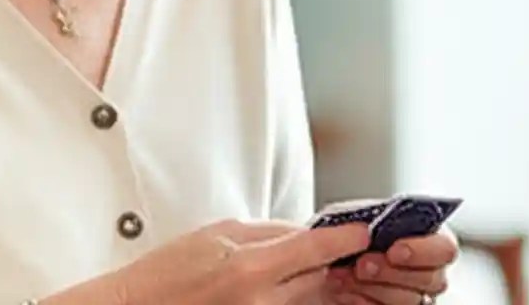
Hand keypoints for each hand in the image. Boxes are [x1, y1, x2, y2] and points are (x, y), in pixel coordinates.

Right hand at [42, 219, 369, 304]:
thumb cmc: (163, 275)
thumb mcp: (217, 235)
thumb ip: (269, 233)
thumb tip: (306, 231)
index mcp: (251, 269)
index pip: (318, 248)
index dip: (347, 238)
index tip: (364, 232)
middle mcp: (259, 303)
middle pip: (318, 277)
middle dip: (325, 261)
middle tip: (326, 249)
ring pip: (304, 299)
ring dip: (305, 284)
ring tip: (282, 272)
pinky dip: (287, 299)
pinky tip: (270, 290)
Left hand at [321, 227, 458, 304]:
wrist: (300, 273)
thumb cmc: (323, 243)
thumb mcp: (337, 222)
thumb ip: (353, 224)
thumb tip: (367, 231)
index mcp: (418, 234)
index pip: (444, 247)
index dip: (424, 250)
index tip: (395, 250)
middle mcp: (421, 267)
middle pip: (433, 280)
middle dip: (393, 273)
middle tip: (361, 265)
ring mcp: (407, 295)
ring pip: (412, 300)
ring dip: (376, 289)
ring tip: (343, 277)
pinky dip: (366, 304)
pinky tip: (345, 295)